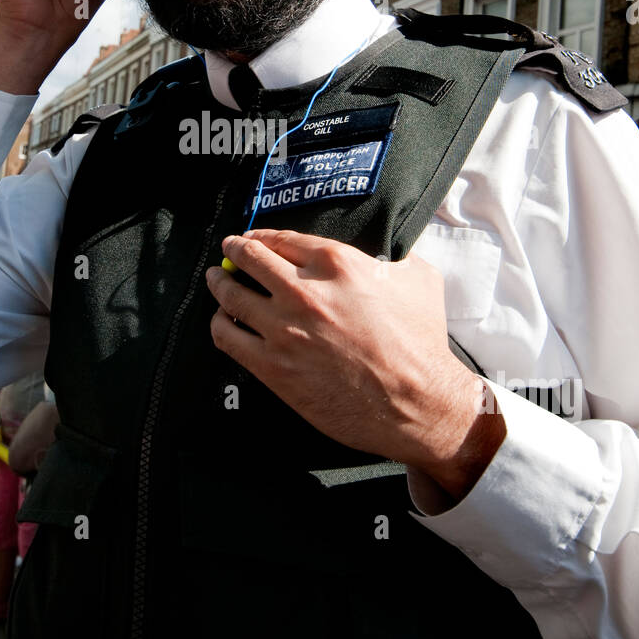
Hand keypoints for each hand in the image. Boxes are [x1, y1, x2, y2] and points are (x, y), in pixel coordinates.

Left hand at [205, 229, 504, 500]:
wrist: (417, 402)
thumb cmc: (421, 343)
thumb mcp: (417, 279)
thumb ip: (392, 258)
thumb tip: (382, 255)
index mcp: (337, 263)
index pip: (283, 239)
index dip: (261, 237)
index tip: (252, 239)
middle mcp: (305, 291)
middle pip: (250, 259)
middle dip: (234, 252)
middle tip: (228, 252)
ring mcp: (284, 329)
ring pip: (231, 296)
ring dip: (220, 284)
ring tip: (217, 282)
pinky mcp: (274, 366)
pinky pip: (228, 338)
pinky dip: (220, 325)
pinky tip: (223, 324)